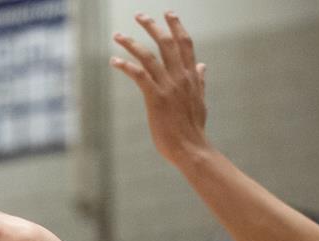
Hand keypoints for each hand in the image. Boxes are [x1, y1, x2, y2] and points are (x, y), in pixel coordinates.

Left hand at [111, 12, 209, 166]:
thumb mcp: (200, 101)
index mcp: (192, 77)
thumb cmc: (193, 129)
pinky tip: (114, 60)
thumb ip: (200, 81)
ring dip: (131, 43)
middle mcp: (181, 77)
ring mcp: (169, 87)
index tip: (168, 13)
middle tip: (139, 15)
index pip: (185, 44)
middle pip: (167, 43)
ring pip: (149, 56)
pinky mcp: (156, 99)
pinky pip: (139, 75)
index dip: (176, 26)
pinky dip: (126, 65)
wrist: (191, 149)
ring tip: (117, 35)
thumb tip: (204, 66)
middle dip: (152, 26)